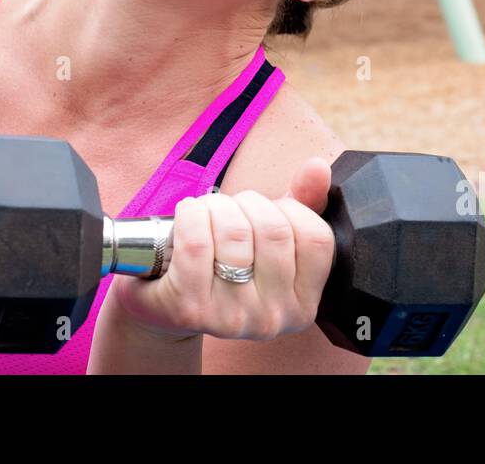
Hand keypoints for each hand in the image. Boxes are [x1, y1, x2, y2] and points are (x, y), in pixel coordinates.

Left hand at [106, 157, 335, 343]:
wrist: (165, 303)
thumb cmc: (224, 263)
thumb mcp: (269, 237)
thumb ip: (303, 202)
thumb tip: (319, 167)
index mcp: (303, 303)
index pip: (316, 237)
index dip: (289, 208)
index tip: (265, 210)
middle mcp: (273, 318)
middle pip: (273, 230)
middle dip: (246, 202)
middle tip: (229, 207)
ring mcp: (232, 318)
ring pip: (234, 232)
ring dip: (215, 206)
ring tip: (206, 211)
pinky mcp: (191, 309)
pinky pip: (196, 243)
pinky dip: (190, 215)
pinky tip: (186, 217)